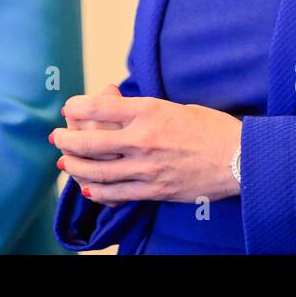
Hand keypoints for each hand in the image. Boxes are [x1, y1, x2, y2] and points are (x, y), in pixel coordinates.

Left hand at [53, 87, 241, 207]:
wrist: (239, 158)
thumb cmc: (210, 128)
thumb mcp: (174, 107)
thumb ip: (141, 108)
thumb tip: (111, 103)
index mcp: (149, 111)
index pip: (99, 106)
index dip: (77, 106)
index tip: (69, 107)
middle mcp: (143, 139)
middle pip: (91, 141)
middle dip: (67, 140)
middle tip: (56, 138)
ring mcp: (147, 167)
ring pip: (98, 171)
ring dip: (75, 167)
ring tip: (64, 163)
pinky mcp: (154, 190)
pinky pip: (116, 193)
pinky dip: (97, 191)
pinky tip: (87, 188)